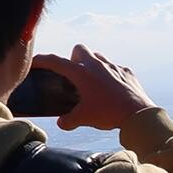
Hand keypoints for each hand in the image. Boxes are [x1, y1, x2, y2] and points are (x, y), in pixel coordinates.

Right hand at [31, 45, 156, 131]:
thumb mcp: (84, 118)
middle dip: (73, 58)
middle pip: (79, 49)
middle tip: (73, 75)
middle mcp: (97, 64)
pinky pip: (115, 67)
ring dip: (92, 64)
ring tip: (91, 81)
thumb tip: (62, 122)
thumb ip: (68, 120)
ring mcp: (114, 66)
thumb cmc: (109, 113)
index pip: (55, 61)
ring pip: (98, 56)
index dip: (41, 61)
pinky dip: (110, 74)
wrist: (139, 115)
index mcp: (82, 72)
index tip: (33, 62)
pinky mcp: (127, 72)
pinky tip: (111, 88)